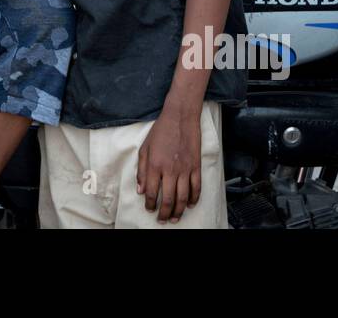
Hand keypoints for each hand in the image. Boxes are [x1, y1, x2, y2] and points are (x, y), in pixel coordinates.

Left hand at [136, 104, 201, 221]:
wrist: (180, 117)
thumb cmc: (160, 131)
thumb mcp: (144, 148)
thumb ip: (141, 171)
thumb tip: (141, 190)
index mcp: (155, 165)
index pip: (152, 192)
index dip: (150, 204)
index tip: (149, 209)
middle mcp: (170, 170)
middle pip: (168, 199)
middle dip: (164, 213)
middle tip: (162, 220)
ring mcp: (185, 169)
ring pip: (183, 197)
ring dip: (179, 211)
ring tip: (175, 218)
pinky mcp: (196, 166)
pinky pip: (196, 187)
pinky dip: (194, 199)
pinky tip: (191, 205)